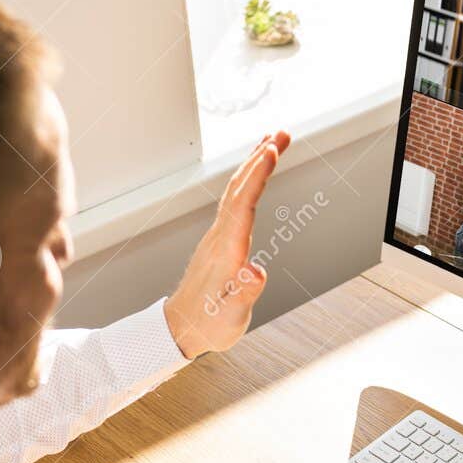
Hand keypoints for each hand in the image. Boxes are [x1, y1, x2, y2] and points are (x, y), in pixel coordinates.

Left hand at [164, 131, 290, 356]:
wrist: (180, 328)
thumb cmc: (208, 324)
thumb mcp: (230, 317)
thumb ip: (244, 294)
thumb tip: (257, 272)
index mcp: (227, 251)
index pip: (243, 205)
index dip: (257, 176)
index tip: (271, 151)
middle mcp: (220, 237)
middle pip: (239, 188)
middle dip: (259, 158)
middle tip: (282, 133)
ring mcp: (218, 236)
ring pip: (236, 191)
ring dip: (253, 165)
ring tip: (272, 143)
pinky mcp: (220, 239)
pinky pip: (234, 201)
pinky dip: (247, 181)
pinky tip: (254, 176)